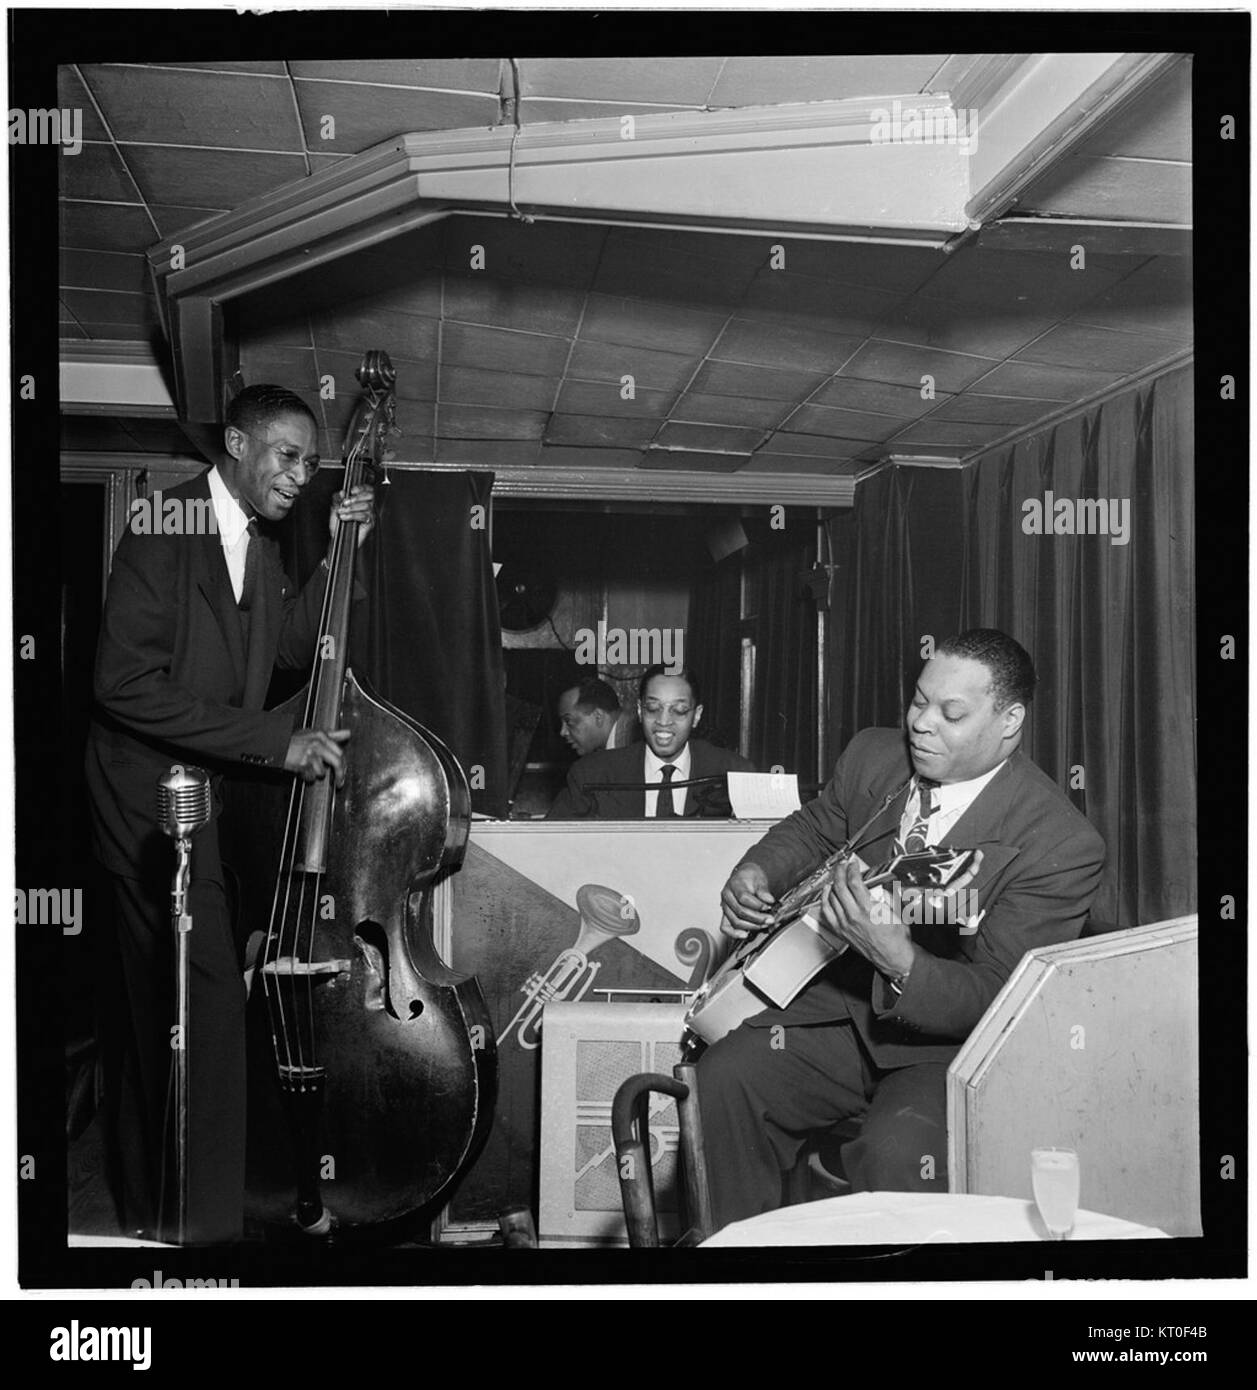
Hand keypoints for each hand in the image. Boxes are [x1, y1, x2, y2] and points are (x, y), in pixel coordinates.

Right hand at [285, 728, 350, 784]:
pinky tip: (301, 770)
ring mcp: (310, 753)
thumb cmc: (293, 741)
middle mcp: (317, 743)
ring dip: (315, 774)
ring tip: (307, 768)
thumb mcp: (313, 734)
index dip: (343, 764)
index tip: (344, 771)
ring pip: (322, 771)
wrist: (275, 745)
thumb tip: (348, 733)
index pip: (339, 751)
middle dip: (340, 774)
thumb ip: (332, 735)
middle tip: (339, 783)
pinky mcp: (303, 762)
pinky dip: (307, 777)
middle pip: (337, 762)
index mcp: (321, 735)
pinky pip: (311, 776)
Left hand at [328, 484, 374, 548]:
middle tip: (345, 502)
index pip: (368, 489)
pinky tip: (345, 517)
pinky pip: (365, 516)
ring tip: (342, 511)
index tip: (351, 490)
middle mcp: (367, 506)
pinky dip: (353, 515)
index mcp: (361, 500)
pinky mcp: (370, 523)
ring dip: (352, 508)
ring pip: (367, 506)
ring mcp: (370, 514)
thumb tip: (342, 492)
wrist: (339, 539)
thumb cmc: (339, 525)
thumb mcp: (335, 508)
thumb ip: (338, 499)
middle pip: (370, 495)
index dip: (362, 487)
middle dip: (356, 497)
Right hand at [719, 863, 776, 939]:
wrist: (744, 877)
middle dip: (757, 918)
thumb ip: (764, 890)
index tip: (768, 906)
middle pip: (740, 911)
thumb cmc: (750, 877)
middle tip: (770, 919)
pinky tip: (745, 934)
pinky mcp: (726, 915)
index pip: (744, 898)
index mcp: (734, 884)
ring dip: (751, 926)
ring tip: (764, 925)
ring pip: (735, 921)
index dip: (757, 905)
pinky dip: (734, 933)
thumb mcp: (760, 879)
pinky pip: (725, 927)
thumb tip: (769, 900)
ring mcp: (725, 906)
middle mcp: (727, 896)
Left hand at [821, 849, 984, 974]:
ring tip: (836, 877)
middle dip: (840, 872)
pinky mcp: (841, 931)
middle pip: (840, 887)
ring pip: (831, 898)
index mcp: (869, 909)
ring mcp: (845, 924)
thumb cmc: (897, 939)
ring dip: (833, 884)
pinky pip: (827, 912)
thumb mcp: (895, 911)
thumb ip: (884, 896)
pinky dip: (825, 900)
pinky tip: (827, 894)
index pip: (854, 882)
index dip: (852, 869)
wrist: (893, 958)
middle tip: (842, 866)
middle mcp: (854, 916)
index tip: (853, 864)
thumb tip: (876, 885)